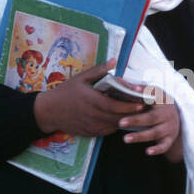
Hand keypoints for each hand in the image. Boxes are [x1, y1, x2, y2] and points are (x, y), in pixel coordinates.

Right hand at [33, 59, 147, 137]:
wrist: (49, 112)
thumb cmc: (65, 92)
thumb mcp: (80, 78)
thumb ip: (98, 70)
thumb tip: (114, 61)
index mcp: (92, 100)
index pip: (116, 106)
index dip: (130, 105)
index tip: (141, 101)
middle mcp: (93, 115)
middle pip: (118, 117)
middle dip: (132, 113)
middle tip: (144, 107)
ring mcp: (92, 126)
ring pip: (114, 125)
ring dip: (125, 120)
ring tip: (136, 113)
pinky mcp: (90, 133)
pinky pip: (107, 131)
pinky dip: (115, 125)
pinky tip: (120, 119)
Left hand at [116, 83, 182, 159]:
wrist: (177, 122)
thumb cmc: (157, 108)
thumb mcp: (151, 98)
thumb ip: (136, 93)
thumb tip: (116, 83)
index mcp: (162, 101)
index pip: (155, 93)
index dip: (146, 91)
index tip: (134, 89)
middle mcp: (167, 113)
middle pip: (151, 117)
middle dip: (136, 120)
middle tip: (121, 122)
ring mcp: (169, 127)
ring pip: (154, 132)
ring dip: (140, 136)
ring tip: (126, 139)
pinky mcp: (169, 139)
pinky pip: (164, 145)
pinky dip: (157, 149)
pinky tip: (148, 151)